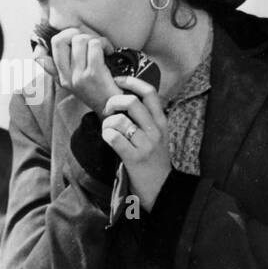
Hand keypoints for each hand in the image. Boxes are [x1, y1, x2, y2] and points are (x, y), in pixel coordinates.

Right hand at [35, 27, 118, 115]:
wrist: (117, 110)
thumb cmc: (101, 92)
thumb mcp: (76, 83)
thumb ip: (63, 68)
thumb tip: (42, 50)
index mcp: (61, 78)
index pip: (40, 57)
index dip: (50, 42)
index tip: (67, 40)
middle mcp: (66, 77)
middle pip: (59, 40)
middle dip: (75, 33)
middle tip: (90, 40)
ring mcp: (78, 75)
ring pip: (80, 39)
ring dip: (95, 38)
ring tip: (103, 48)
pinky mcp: (93, 73)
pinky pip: (95, 45)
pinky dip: (104, 43)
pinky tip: (109, 51)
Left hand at [102, 75, 170, 209]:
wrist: (161, 187)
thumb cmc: (154, 159)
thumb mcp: (157, 135)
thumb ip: (146, 117)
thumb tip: (123, 98)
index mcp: (161, 121)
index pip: (149, 92)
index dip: (131, 81)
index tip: (118, 81)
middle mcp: (156, 130)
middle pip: (131, 102)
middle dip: (112, 102)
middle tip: (108, 110)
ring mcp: (146, 144)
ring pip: (119, 120)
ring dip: (107, 122)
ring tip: (109, 130)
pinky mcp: (134, 157)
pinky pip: (113, 137)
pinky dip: (106, 135)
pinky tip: (109, 140)